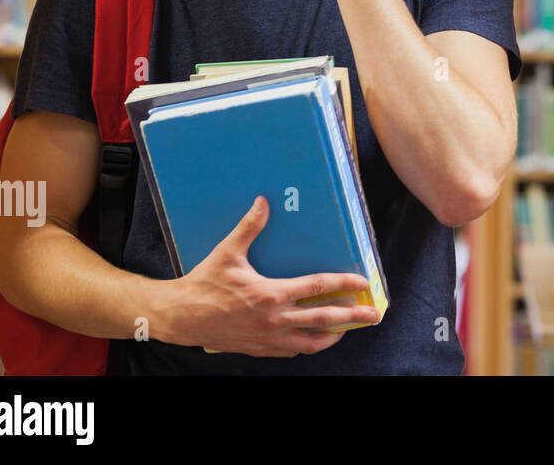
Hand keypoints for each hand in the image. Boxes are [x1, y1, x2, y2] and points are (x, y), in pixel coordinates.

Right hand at [159, 196, 377, 357]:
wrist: (180, 317)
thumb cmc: (204, 284)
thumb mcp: (227, 253)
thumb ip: (249, 228)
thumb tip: (264, 202)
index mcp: (271, 294)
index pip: (318, 288)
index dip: (344, 284)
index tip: (363, 283)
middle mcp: (274, 319)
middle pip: (324, 319)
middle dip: (352, 316)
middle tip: (372, 314)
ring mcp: (268, 338)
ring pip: (310, 343)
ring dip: (333, 336)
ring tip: (348, 328)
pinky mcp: (259, 349)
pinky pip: (291, 351)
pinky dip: (307, 346)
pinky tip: (313, 339)